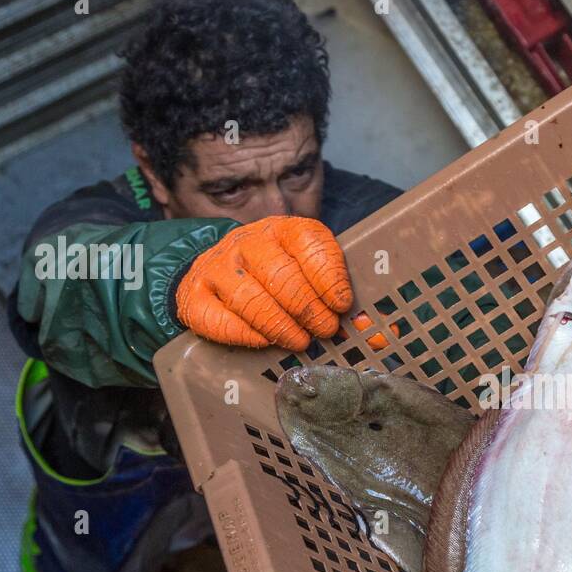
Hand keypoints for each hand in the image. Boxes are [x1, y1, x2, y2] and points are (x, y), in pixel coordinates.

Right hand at [176, 216, 351, 349]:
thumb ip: (340, 300)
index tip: (341, 304)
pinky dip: (247, 335)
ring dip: (281, 326)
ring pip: (251, 299)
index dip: (329, 276)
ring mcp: (217, 268)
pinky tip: (265, 341)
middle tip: (325, 330)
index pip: (309, 243)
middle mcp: (246, 242)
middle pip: (281, 275)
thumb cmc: (274, 275)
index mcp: (282, 229)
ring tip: (300, 341)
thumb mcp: (308, 273)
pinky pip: (221, 320)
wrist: (213, 273)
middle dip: (309, 308)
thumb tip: (376, 334)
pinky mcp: (195, 296)